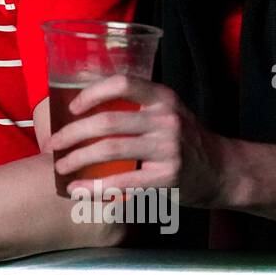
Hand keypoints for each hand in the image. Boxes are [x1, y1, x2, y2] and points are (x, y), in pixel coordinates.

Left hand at [49, 75, 228, 206]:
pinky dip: (95, 188)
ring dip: (77, 160)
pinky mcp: (167, 178)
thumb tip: (82, 109)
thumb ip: (136, 106)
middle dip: (71, 134)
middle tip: (52, 144)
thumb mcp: (168, 112)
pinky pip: (123, 182)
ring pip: (110, 151)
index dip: (92, 93)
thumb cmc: (185, 140)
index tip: (71, 108)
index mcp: (163, 98)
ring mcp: (168, 149)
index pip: (123, 83)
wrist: (224, 171)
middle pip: (107, 121)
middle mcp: (166, 119)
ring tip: (61, 168)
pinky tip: (79, 191)